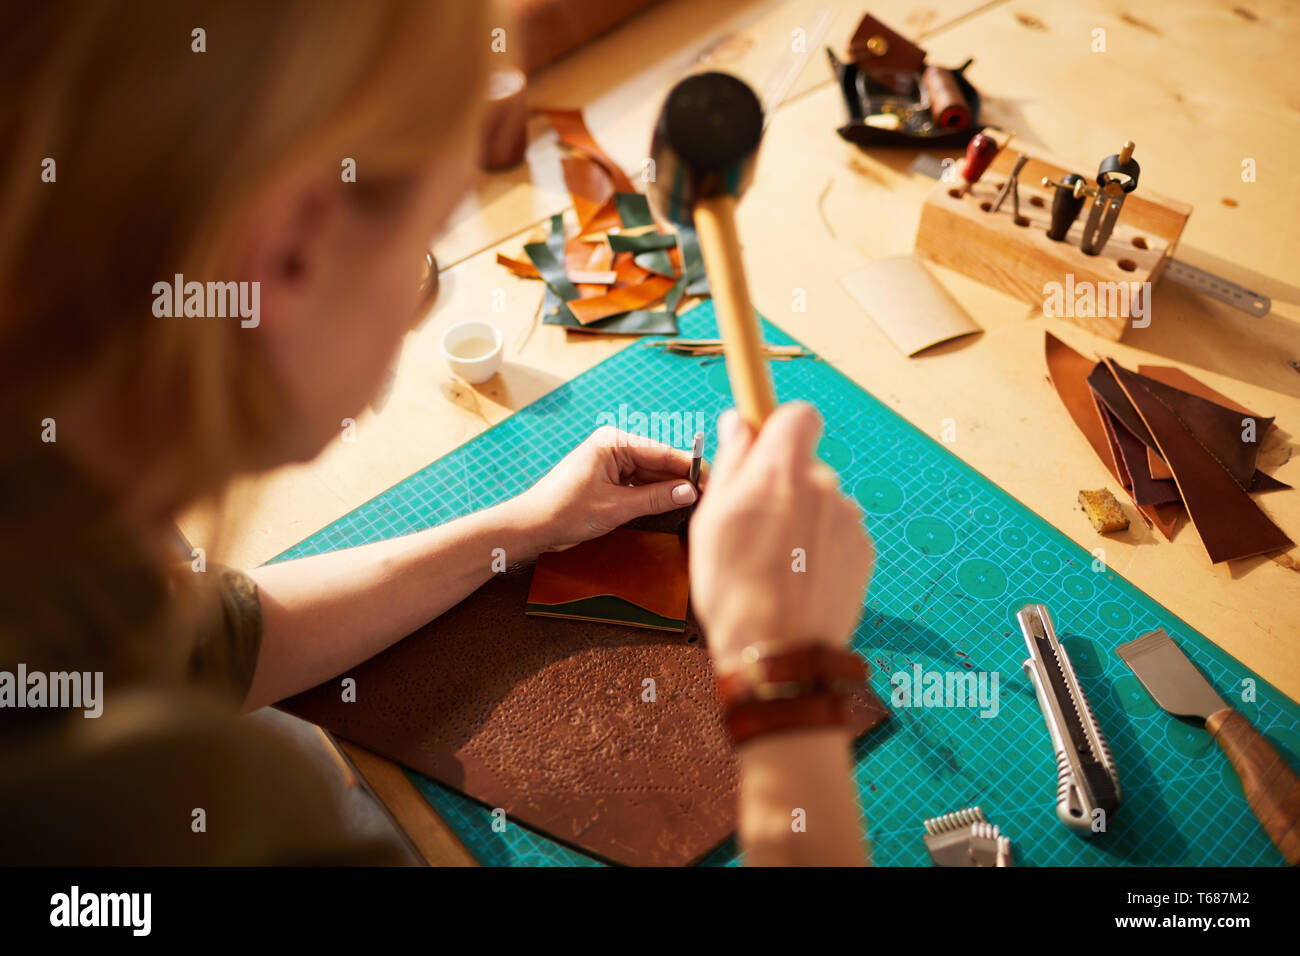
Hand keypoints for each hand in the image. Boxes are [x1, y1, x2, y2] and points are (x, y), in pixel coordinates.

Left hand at [510, 426, 698, 552]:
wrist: (533, 526)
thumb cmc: (564, 511)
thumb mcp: (616, 507)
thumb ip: (656, 498)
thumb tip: (689, 492)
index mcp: (613, 442)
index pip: (661, 452)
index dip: (689, 466)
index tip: (713, 479)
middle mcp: (614, 447)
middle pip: (659, 462)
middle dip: (681, 479)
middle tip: (709, 496)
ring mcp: (612, 463)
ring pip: (652, 475)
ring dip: (669, 489)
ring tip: (696, 503)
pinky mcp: (609, 479)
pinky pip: (640, 484)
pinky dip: (654, 495)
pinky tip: (672, 505)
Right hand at [689, 403, 873, 675]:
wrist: (778, 651)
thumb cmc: (734, 588)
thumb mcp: (712, 519)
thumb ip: (731, 463)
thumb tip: (739, 425)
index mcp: (783, 471)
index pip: (798, 414)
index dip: (780, 425)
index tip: (763, 442)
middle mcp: (824, 486)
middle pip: (806, 464)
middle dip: (783, 483)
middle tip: (753, 523)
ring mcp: (849, 520)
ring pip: (821, 501)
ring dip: (801, 519)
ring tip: (774, 561)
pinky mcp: (864, 551)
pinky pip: (837, 533)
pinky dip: (820, 546)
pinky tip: (797, 576)